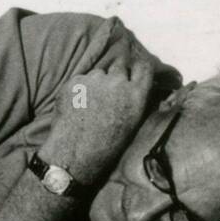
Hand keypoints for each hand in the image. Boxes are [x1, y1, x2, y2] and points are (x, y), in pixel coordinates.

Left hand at [45, 55, 154, 182]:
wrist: (75, 154)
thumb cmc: (108, 145)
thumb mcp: (133, 123)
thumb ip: (137, 99)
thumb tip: (137, 86)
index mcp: (136, 94)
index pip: (144, 67)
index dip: (139, 68)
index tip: (134, 72)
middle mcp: (117, 81)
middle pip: (120, 66)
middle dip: (116, 75)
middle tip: (109, 92)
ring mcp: (94, 80)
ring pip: (98, 73)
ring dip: (97, 82)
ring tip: (91, 104)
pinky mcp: (75, 81)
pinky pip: (80, 80)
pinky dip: (79, 89)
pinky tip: (77, 106)